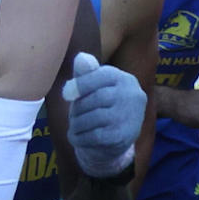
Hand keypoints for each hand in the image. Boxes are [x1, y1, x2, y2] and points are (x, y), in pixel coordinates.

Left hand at [63, 57, 149, 178]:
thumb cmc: (101, 107)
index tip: (66, 94)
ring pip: (92, 118)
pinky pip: (93, 136)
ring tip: (74, 127)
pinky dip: (79, 138)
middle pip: (95, 98)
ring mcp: (129, 117)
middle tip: (73, 115)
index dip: (80, 84)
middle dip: (77, 108)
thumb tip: (80, 58)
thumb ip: (87, 73)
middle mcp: (132, 96)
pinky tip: (76, 138)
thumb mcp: (95, 87)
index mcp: (126, 80)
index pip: (101, 76)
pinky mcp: (122, 136)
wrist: (116, 141)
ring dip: (76, 124)